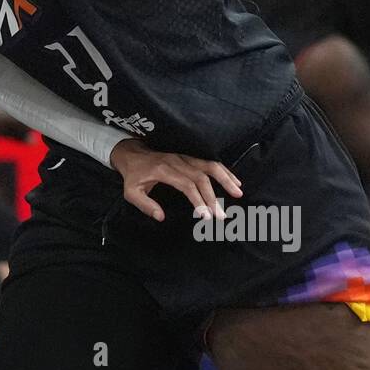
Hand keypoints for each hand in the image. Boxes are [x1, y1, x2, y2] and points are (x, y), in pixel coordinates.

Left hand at [109, 138, 243, 221]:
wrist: (131, 152)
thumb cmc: (133, 175)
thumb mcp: (131, 192)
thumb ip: (145, 205)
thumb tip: (161, 217)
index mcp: (164, 170)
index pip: (186, 185)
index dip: (197, 200)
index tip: (206, 215)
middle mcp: (177, 161)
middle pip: (200, 178)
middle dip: (213, 197)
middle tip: (222, 216)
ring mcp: (184, 156)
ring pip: (209, 165)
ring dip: (225, 178)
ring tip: (238, 192)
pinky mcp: (189, 155)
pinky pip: (209, 161)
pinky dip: (223, 170)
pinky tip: (234, 180)